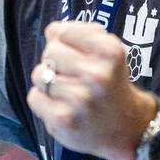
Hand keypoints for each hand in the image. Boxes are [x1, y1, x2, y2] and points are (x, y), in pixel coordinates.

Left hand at [26, 20, 157, 159]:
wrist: (126, 128)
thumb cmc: (110, 84)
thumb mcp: (107, 52)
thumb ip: (80, 34)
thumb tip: (52, 30)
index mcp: (110, 51)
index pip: (61, 31)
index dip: (65, 41)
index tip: (77, 54)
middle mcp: (97, 75)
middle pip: (49, 51)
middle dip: (56, 62)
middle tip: (72, 76)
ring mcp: (79, 98)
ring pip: (39, 74)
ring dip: (48, 82)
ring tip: (67, 93)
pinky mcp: (63, 119)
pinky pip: (34, 97)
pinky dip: (43, 102)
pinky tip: (61, 107)